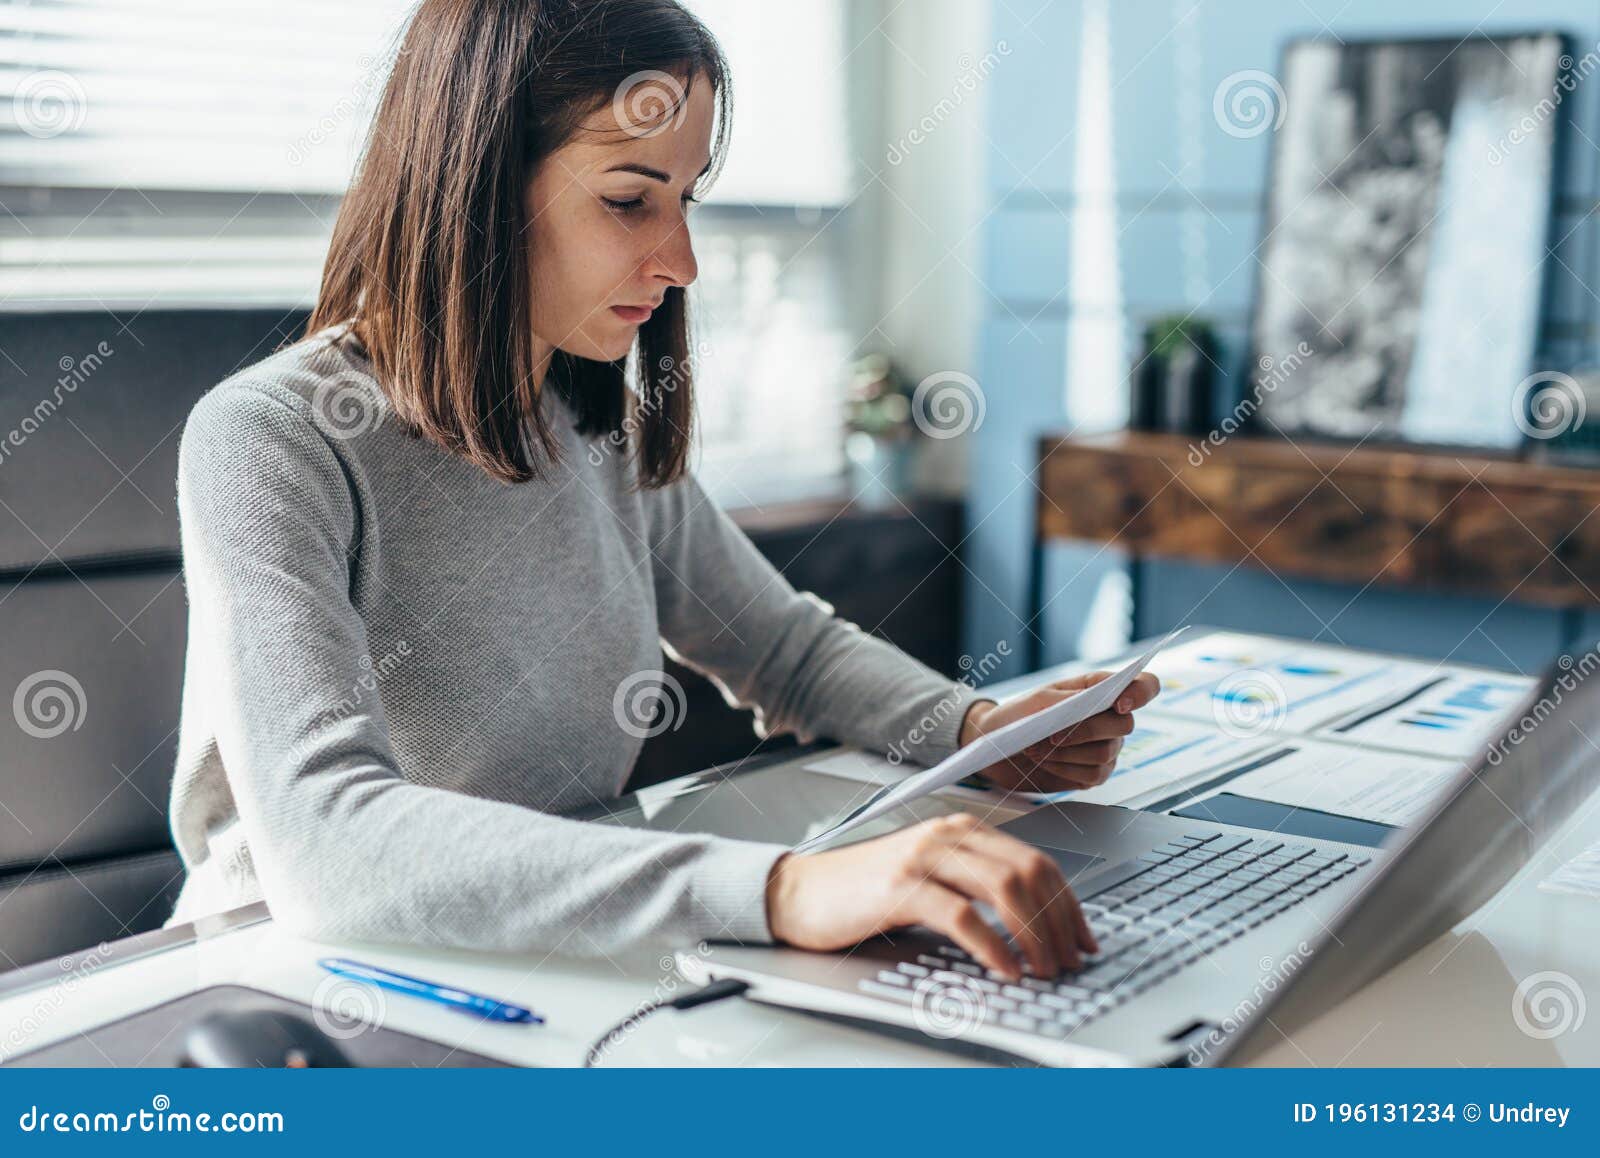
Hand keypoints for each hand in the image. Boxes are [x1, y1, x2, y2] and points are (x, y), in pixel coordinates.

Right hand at [765, 813, 1097, 979]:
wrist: (801, 893)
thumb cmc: (864, 893)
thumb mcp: (930, 880)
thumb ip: (975, 888)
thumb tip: (1034, 926)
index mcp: (962, 830)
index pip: (1037, 861)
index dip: (1070, 904)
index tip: (1085, 940)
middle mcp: (948, 835)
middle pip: (1030, 873)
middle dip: (1060, 923)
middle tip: (1070, 962)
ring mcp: (925, 857)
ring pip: (1006, 889)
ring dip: (1035, 936)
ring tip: (1045, 969)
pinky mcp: (901, 887)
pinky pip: (964, 916)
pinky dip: (994, 947)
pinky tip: (1006, 969)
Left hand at [957, 670, 1160, 794]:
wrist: (997, 747)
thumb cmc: (1017, 715)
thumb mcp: (1038, 701)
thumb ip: (1068, 700)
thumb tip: (1095, 701)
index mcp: (1098, 689)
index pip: (1143, 685)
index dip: (1141, 692)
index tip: (1120, 704)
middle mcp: (1109, 717)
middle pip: (1125, 725)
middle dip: (1087, 730)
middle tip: (1052, 734)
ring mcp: (1105, 746)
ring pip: (1106, 752)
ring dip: (1068, 752)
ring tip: (1038, 748)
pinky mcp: (1093, 772)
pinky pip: (1095, 774)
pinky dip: (1067, 768)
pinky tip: (1046, 761)